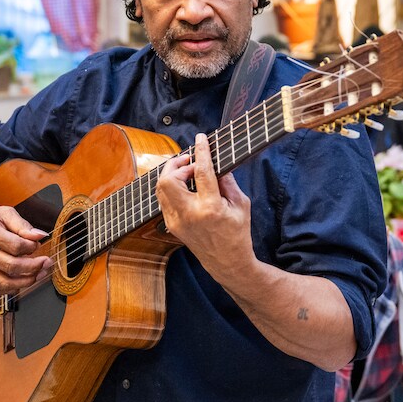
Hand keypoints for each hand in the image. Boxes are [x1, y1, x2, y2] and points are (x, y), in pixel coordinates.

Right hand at [0, 201, 50, 294]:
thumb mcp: (3, 212)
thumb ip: (22, 225)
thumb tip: (40, 237)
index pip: (15, 246)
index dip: (31, 248)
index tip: (37, 245)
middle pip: (11, 266)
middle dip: (34, 267)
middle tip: (46, 262)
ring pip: (4, 283)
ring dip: (26, 282)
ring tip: (39, 274)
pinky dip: (12, 288)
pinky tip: (23, 280)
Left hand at [155, 133, 254, 281]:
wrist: (227, 263)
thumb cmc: (238, 234)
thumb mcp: (241, 205)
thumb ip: (228, 181)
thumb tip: (216, 162)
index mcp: (210, 208)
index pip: (202, 172)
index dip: (201, 151)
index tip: (201, 138)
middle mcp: (189, 215)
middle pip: (168, 179)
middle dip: (176, 163)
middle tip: (191, 160)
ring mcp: (176, 222)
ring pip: (161, 188)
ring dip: (172, 174)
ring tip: (188, 170)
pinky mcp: (171, 225)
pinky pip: (163, 199)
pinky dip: (172, 187)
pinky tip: (185, 184)